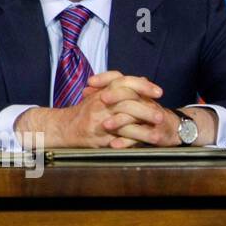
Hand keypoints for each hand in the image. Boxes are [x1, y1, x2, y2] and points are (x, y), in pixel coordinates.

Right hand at [16, 70, 162, 147]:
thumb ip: (122, 87)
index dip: (142, 86)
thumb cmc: (85, 112)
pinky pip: (117, 139)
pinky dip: (131, 142)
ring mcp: (99, 120)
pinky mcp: (99, 137)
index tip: (158, 92)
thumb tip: (144, 79)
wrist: (64, 128)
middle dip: (146, 110)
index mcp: (103, 91)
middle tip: (160, 116)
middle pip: (127, 102)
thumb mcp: (102, 94)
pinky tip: (142, 145)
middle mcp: (100, 103)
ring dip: (142, 129)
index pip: (124, 82)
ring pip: (124, 121)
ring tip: (156, 135)